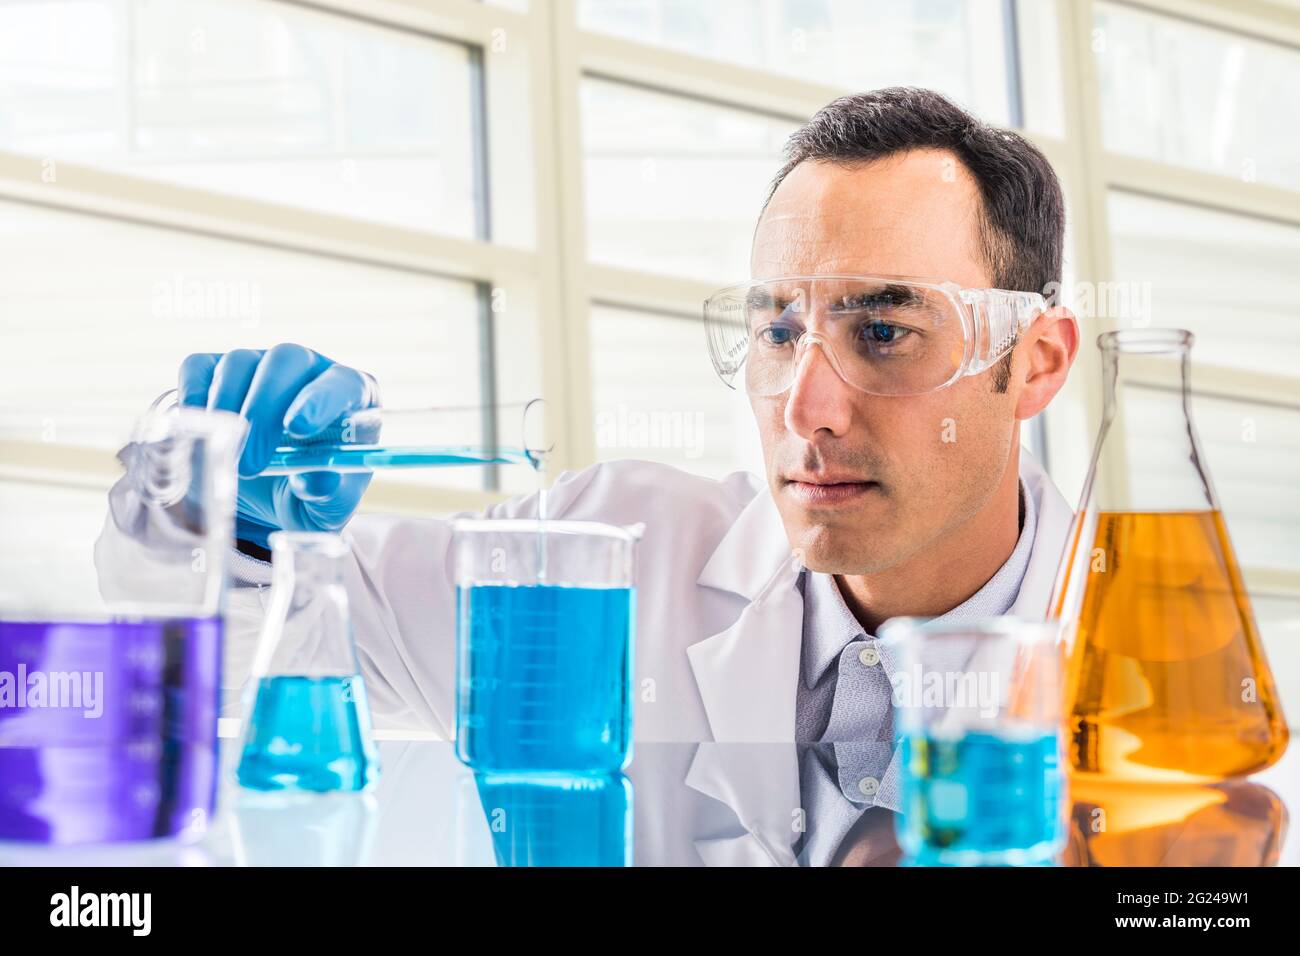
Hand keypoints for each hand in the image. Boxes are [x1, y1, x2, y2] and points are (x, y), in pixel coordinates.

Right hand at [179, 343, 378, 547]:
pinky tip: (201, 431)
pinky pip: (200, 367)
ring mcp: (261, 363)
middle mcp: (308, 369)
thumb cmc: (309, 493)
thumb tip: (319, 480)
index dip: (321, 400)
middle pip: (286, 361)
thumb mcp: (326, 508)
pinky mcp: (217, 369)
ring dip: (228, 408)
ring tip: (228, 457)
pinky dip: (194, 396)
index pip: (343, 382)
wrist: (266, 494)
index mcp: (351, 396)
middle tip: (251, 464)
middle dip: (263, 410)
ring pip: (241, 362)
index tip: (297, 429)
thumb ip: (329, 495)